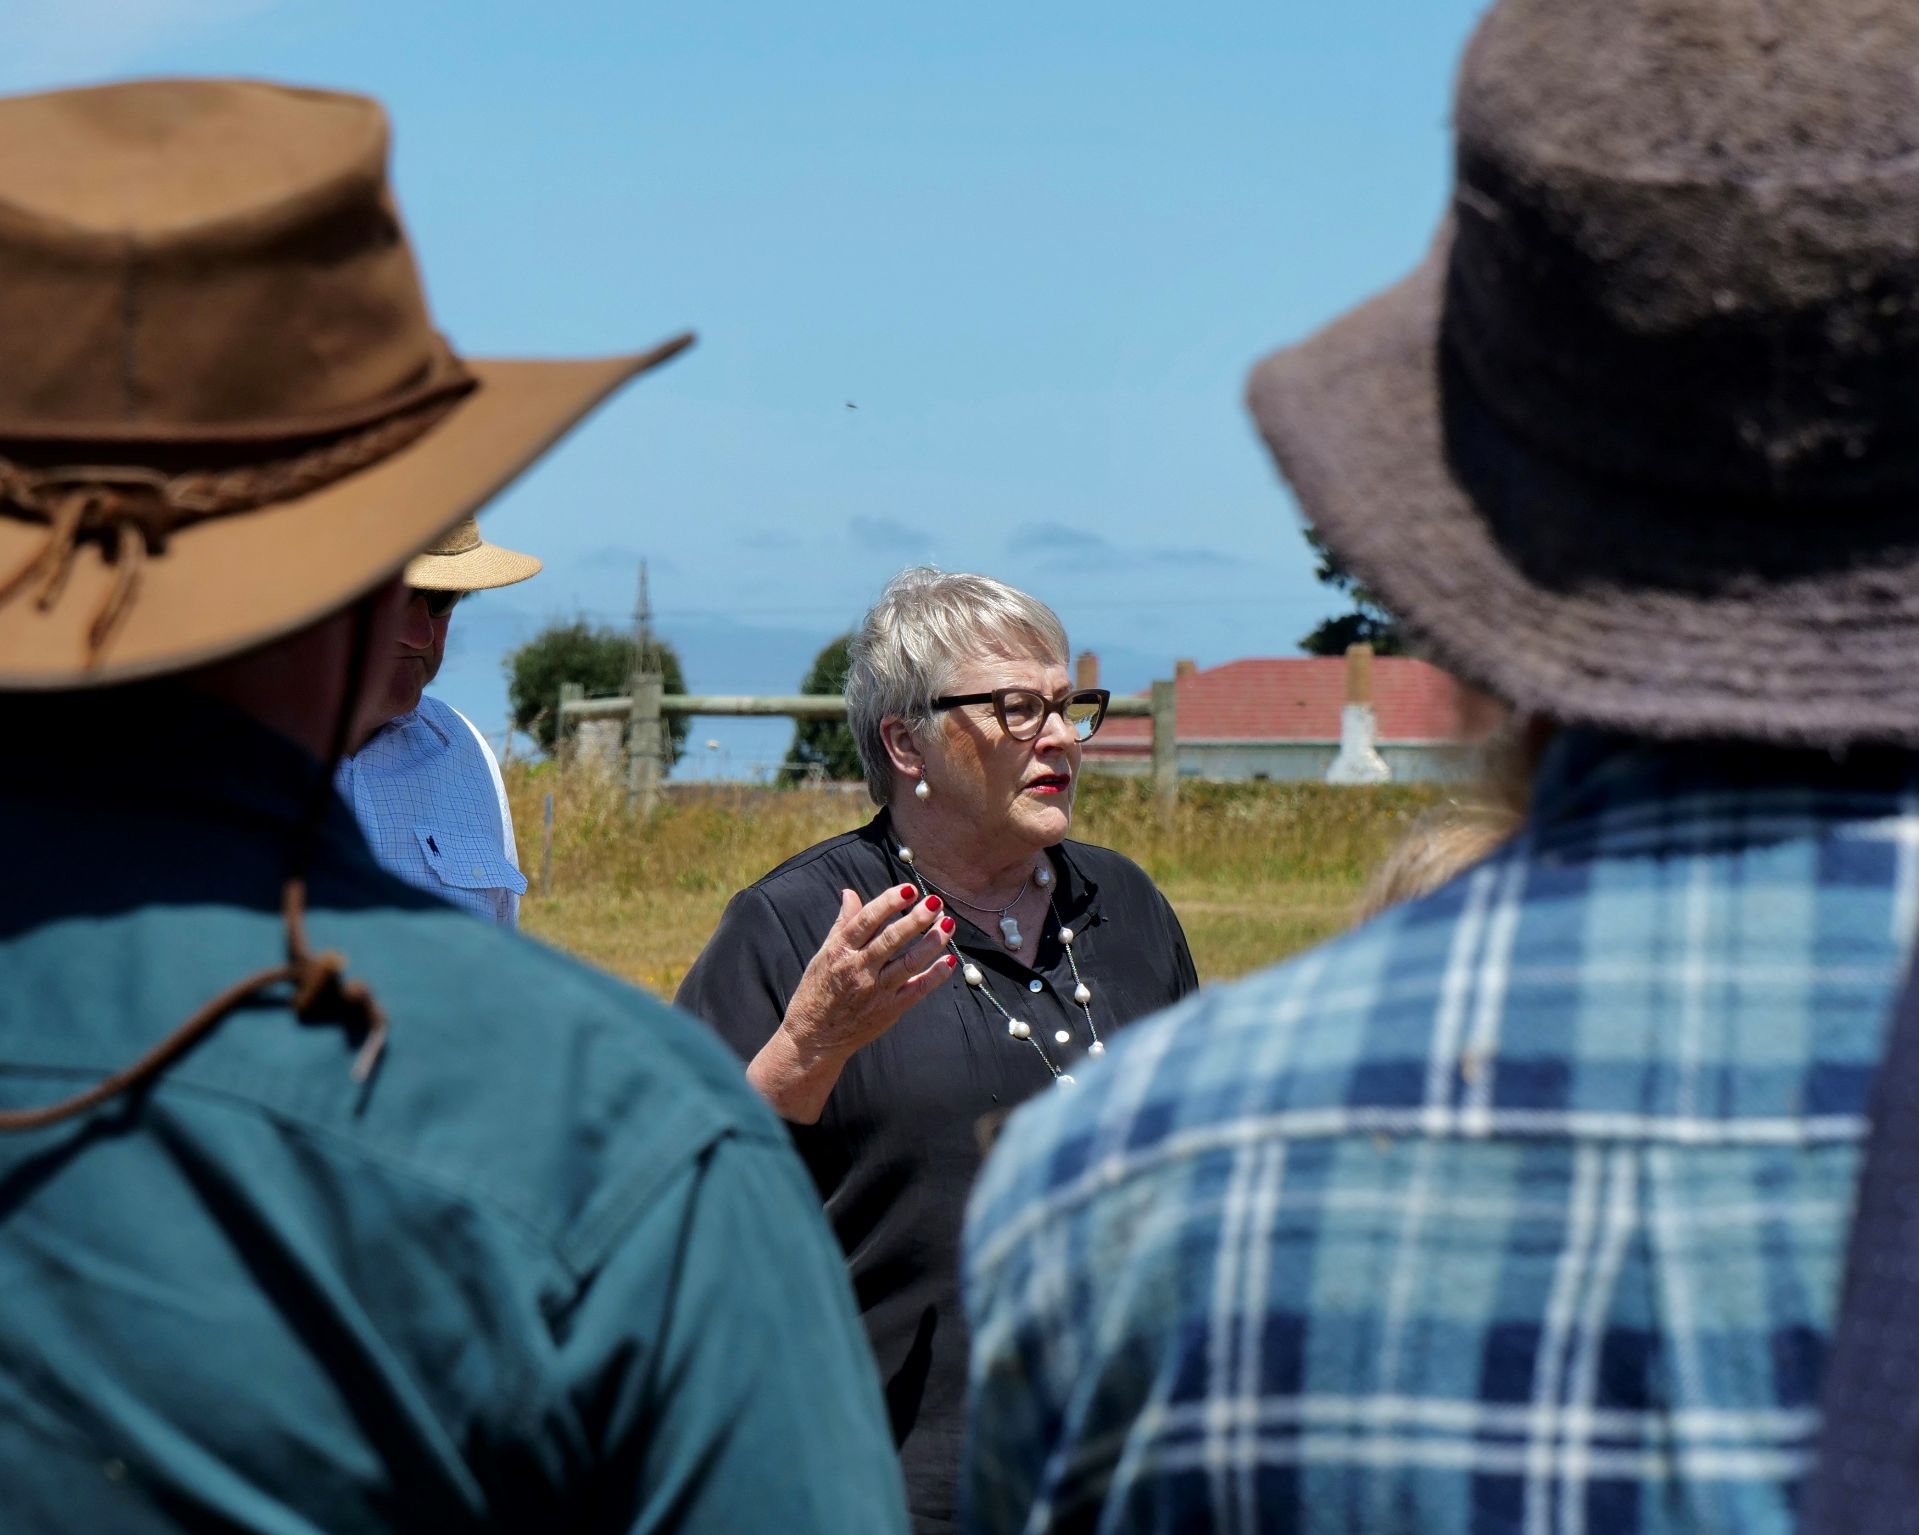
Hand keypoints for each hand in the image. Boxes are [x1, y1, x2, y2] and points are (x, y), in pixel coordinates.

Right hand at [747, 884, 959, 1121]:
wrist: (813, 1038)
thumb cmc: (817, 991)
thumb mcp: (824, 954)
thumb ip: (842, 924)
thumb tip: (849, 893)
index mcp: (840, 951)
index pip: (867, 921)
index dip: (889, 902)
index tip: (909, 889)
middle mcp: (858, 969)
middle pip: (891, 940)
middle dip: (916, 919)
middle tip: (935, 902)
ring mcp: (875, 991)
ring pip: (908, 963)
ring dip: (931, 943)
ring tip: (948, 925)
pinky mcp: (889, 1010)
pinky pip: (916, 990)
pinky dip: (935, 976)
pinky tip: (949, 960)